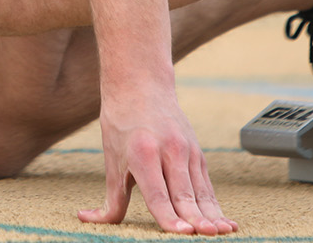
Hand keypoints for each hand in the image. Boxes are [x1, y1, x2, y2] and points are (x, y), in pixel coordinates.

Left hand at [77, 88, 235, 234]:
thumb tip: (88, 219)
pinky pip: (206, 186)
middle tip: (206, 236)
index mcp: (144, 154)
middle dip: (196, 220)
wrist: (141, 85)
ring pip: (201, 192)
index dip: (169, 217)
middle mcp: (169, 151)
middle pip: (184, 195)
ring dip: (213, 216)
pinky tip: (224, 223)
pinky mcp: (197, 154)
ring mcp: (187, 151)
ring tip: (222, 233)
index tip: (182, 233)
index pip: (158, 194)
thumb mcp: (113, 159)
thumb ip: (111, 197)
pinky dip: (215, 206)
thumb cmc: (122, 124)